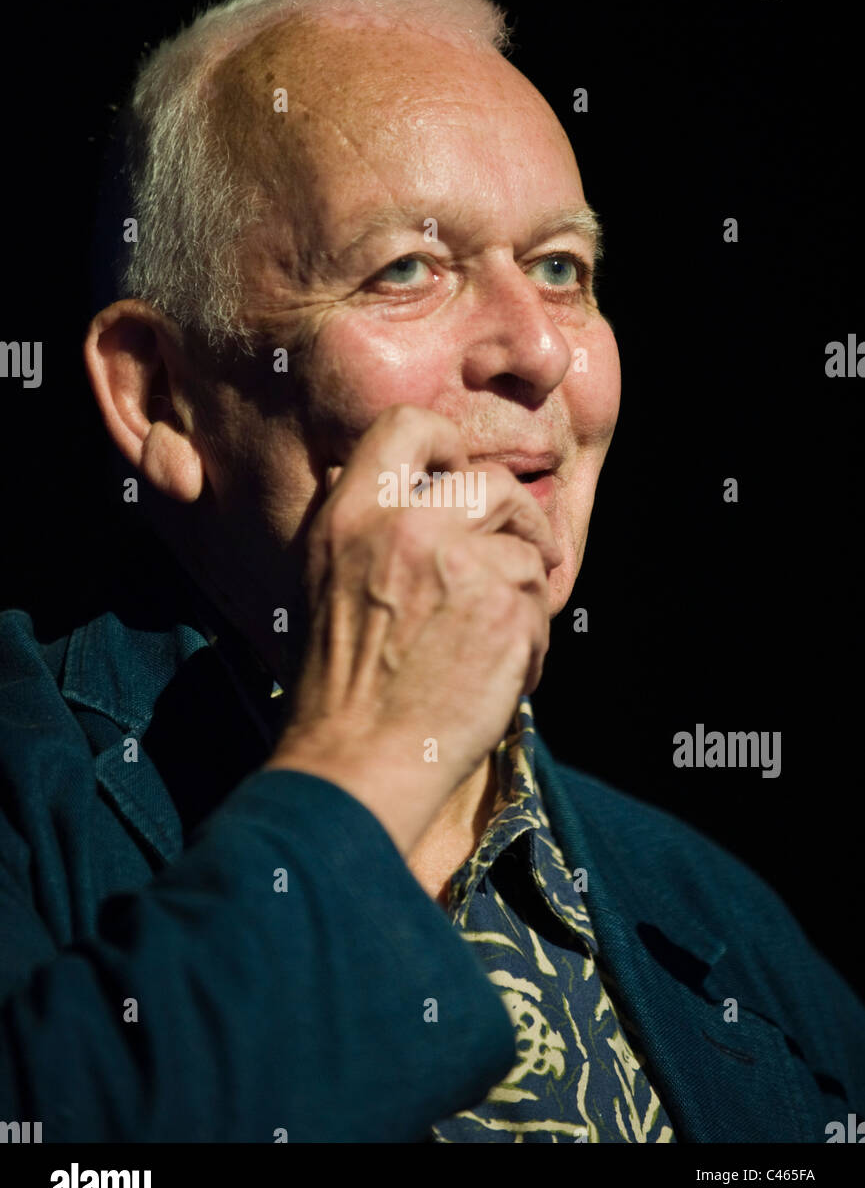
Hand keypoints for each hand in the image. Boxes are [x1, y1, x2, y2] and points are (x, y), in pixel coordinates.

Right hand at [265, 405, 561, 856]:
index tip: (461, 472)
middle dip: (519, 521)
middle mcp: (406, 526)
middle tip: (524, 553)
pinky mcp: (505, 610)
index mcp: (351, 514)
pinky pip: (542, 607)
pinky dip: (531, 645)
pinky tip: (498, 678)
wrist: (354, 762)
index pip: (407, 425)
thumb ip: (363, 526)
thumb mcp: (322, 580)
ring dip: (523, 597)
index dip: (446, 441)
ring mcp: (459, 565)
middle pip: (494, 484)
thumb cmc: (337, 685)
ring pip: (526, 551)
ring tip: (491, 645)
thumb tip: (398, 482)